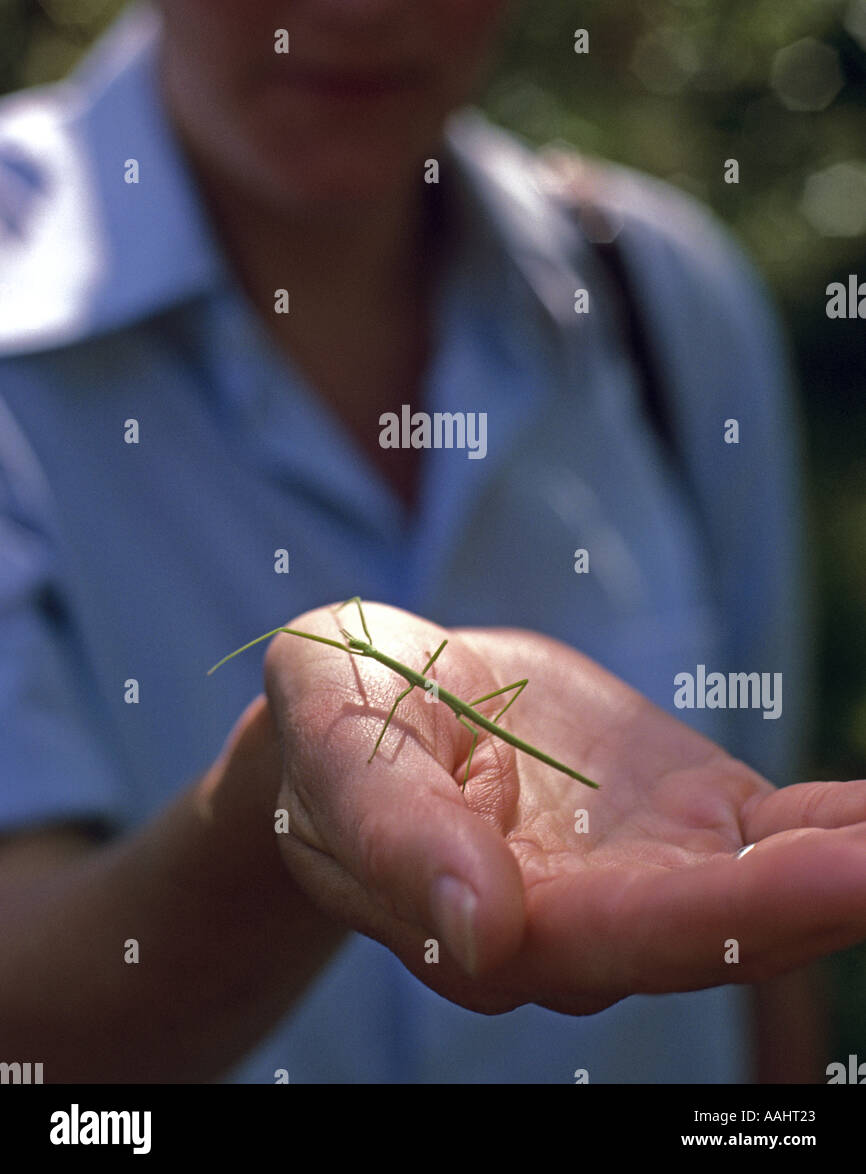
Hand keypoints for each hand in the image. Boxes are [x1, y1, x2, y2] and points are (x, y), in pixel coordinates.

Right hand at [263, 600, 865, 1015]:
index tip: (841, 880)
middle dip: (823, 901)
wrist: (380, 701)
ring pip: (763, 895)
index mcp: (482, 923)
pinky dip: (842, 830)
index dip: (732, 913)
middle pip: (717, 934)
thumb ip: (394, 831)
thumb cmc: (339, 722)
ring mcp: (645, 877)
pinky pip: (776, 837)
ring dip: (849, 870)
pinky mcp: (686, 824)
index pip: (616, 938)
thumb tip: (478, 930)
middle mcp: (580, 928)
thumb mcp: (341, 744)